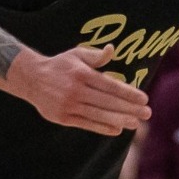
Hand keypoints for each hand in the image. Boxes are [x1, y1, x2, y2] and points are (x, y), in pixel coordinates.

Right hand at [9, 44, 151, 134]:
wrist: (30, 78)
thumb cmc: (60, 65)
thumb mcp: (77, 55)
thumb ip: (95, 55)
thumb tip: (112, 50)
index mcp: (82, 74)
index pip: (110, 85)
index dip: (128, 93)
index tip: (144, 99)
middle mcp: (75, 90)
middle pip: (108, 102)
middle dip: (130, 109)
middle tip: (147, 113)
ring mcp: (68, 105)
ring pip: (99, 115)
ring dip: (120, 120)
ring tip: (136, 123)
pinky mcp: (62, 117)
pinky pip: (87, 124)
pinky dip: (103, 127)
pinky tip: (117, 129)